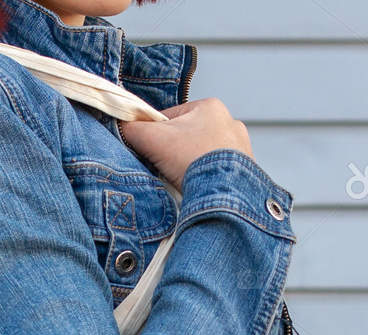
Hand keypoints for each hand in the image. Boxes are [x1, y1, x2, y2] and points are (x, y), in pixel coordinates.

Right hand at [120, 99, 253, 188]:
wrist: (224, 196)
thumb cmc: (194, 161)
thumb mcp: (152, 139)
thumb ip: (133, 129)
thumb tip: (122, 127)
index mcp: (210, 106)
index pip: (169, 118)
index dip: (154, 136)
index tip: (151, 152)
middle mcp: (230, 123)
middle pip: (186, 137)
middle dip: (173, 153)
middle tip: (166, 169)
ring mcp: (240, 148)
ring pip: (200, 155)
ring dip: (188, 166)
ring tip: (183, 179)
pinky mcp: (244, 171)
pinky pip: (215, 172)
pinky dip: (204, 179)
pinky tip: (197, 187)